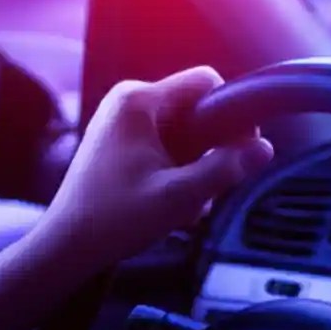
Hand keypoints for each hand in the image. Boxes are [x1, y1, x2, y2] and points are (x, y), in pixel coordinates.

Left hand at [39, 66, 273, 270]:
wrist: (66, 248)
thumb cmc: (113, 219)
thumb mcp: (178, 196)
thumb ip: (225, 169)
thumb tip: (264, 149)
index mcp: (138, 100)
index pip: (206, 82)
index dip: (230, 113)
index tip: (237, 150)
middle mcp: (127, 101)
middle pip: (196, 108)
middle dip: (210, 146)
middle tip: (208, 183)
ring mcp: (121, 121)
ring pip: (184, 129)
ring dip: (194, 162)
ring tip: (185, 197)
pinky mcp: (119, 141)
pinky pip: (166, 142)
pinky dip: (176, 168)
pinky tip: (170, 199)